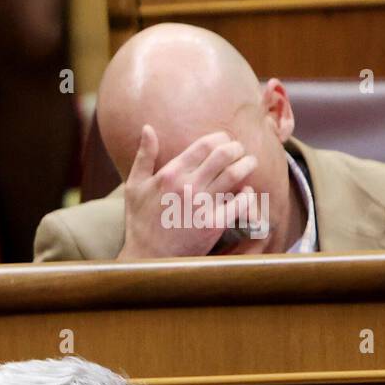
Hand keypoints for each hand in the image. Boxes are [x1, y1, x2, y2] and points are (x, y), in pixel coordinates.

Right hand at [119, 125, 261, 258]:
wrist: (148, 256)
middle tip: (240, 151)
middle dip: (237, 148)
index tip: (224, 141)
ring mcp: (202, 205)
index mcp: (170, 174)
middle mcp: (188, 186)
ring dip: (248, 164)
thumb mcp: (134, 186)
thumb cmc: (140, 221)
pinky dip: (248, 193)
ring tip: (249, 163)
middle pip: (224, 154)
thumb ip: (144, 156)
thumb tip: (148, 128)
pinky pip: (241, 201)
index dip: (220, 138)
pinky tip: (246, 192)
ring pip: (236, 173)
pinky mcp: (214, 224)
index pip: (205, 144)